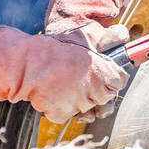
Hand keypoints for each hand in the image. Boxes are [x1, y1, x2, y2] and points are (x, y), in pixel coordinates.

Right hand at [0, 16, 128, 123]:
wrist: (24, 63)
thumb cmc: (56, 47)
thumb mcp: (85, 35)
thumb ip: (107, 38)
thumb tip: (124, 34)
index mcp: (105, 74)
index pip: (120, 81)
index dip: (112, 75)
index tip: (106, 72)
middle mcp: (95, 93)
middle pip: (106, 98)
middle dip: (98, 90)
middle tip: (83, 78)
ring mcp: (79, 106)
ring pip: (87, 108)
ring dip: (80, 99)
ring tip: (67, 84)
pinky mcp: (62, 114)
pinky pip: (67, 113)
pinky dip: (62, 105)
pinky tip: (56, 91)